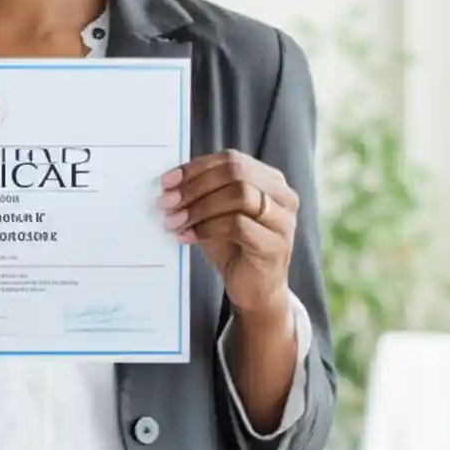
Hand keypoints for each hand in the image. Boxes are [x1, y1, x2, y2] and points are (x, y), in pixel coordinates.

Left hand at [159, 149, 297, 315]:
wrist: (254, 289)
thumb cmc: (233, 248)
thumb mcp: (214, 213)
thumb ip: (200, 193)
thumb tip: (169, 182)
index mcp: (269, 180)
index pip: (230, 159)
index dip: (195, 168)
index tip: (166, 182)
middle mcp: (282, 196)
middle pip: (235, 173)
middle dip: (195, 186)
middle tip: (168, 202)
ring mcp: (283, 220)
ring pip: (239, 195)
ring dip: (199, 207)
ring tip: (175, 222)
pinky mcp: (276, 246)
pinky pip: (238, 225)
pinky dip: (207, 228)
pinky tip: (187, 237)